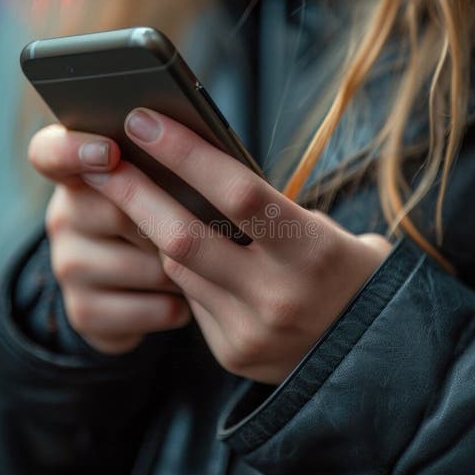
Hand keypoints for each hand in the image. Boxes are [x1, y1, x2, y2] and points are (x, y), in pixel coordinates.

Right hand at [27, 123, 191, 354]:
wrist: (140, 291)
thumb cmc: (168, 215)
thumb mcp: (164, 184)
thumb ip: (167, 166)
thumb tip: (199, 154)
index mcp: (77, 172)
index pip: (50, 152)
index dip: (74, 150)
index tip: (110, 151)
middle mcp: (62, 218)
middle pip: (120, 212)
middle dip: (172, 223)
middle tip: (206, 226)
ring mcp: (69, 268)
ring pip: (146, 266)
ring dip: (184, 270)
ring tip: (200, 265)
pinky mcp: (85, 313)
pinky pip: (152, 308)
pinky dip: (179, 306)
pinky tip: (186, 300)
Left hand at [78, 109, 392, 381]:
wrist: (374, 353)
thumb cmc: (347, 270)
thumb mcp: (322, 231)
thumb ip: (266, 211)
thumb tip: (196, 172)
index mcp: (312, 251)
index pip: (238, 193)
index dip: (185, 153)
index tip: (143, 121)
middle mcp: (278, 295)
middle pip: (184, 238)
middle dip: (134, 194)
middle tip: (100, 161)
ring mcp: (252, 331)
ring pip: (178, 268)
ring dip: (154, 231)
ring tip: (136, 197)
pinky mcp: (233, 353)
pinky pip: (190, 300)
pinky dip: (184, 271)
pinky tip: (183, 252)